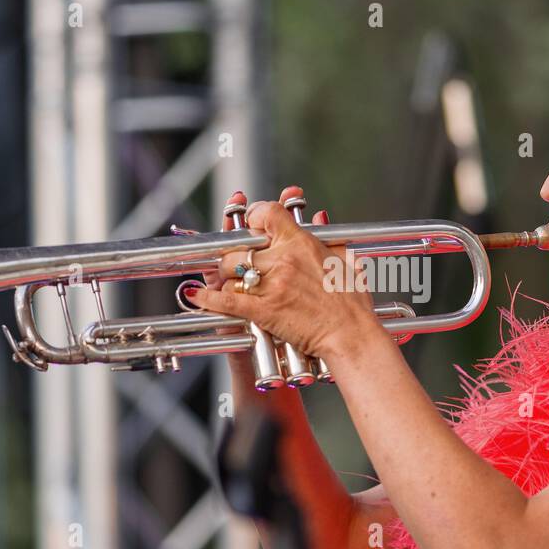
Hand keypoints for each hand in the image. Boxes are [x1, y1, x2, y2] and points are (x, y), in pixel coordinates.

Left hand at [188, 186, 379, 361]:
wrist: (350, 335)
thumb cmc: (352, 303)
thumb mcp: (345, 260)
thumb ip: (328, 237)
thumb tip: (319, 218)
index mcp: (302, 243)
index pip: (267, 214)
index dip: (255, 215)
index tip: (253, 223)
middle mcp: (283, 260)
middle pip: (241, 245)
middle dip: (236, 252)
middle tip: (237, 259)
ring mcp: (271, 285)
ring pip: (231, 271)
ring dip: (225, 275)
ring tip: (227, 280)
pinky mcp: (263, 310)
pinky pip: (226, 299)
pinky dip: (207, 298)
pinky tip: (196, 295)